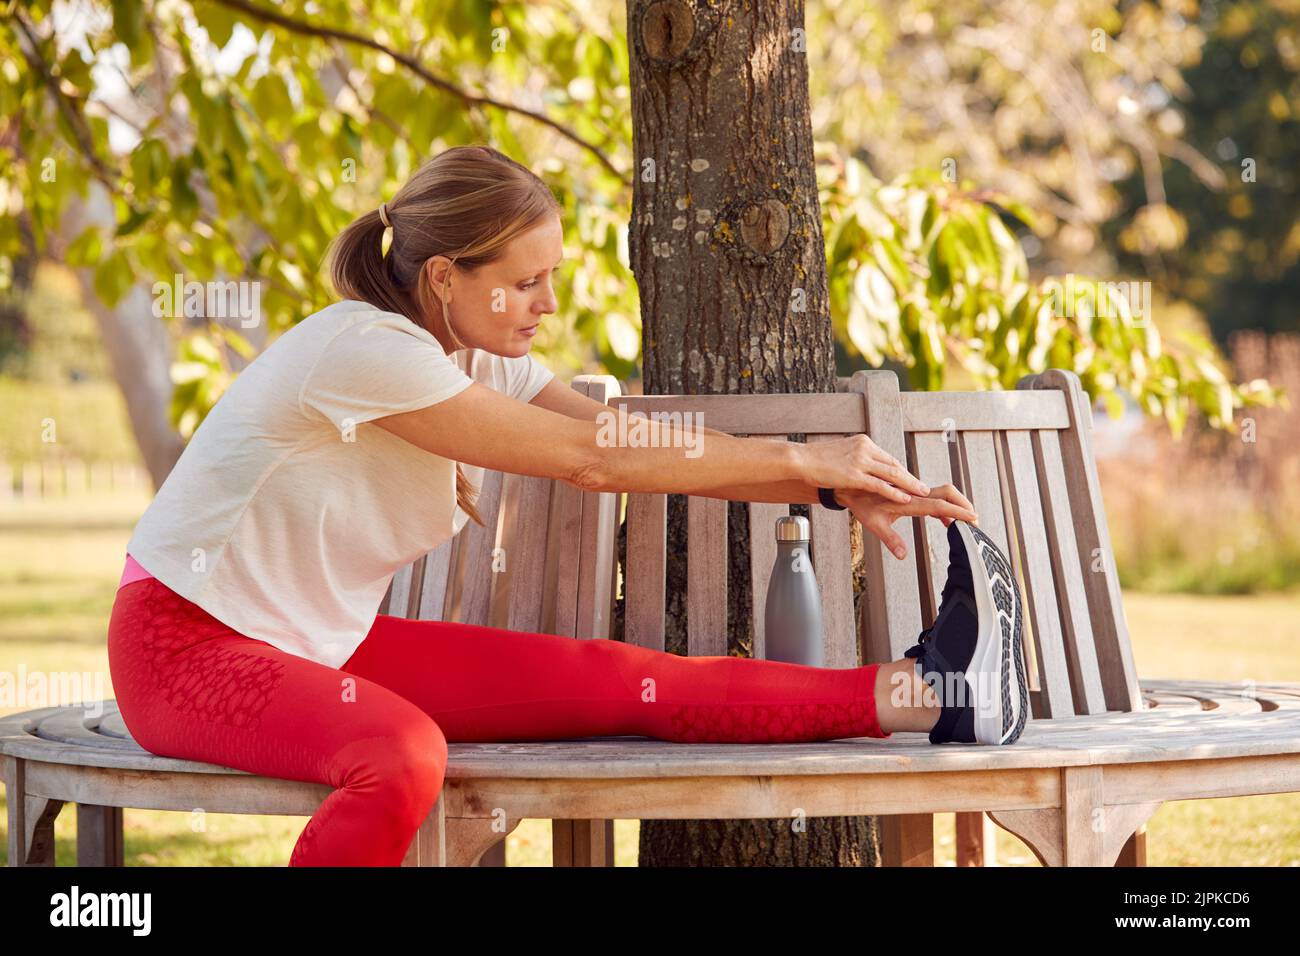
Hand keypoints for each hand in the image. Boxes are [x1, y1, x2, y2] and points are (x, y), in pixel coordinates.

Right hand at [798, 435, 930, 503]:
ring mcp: (860, 461)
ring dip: (909, 484)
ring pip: (892, 474)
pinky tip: (906, 498)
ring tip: (922, 491)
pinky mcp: (854, 475)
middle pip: (893, 464)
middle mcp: (864, 448)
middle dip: (909, 476)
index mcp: (862, 442)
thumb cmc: (814, 458)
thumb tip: (856, 467)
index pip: (886, 457)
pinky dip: (895, 492)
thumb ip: (852, 458)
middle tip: (923, 486)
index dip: (899, 469)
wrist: (800, 459)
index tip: (909, 478)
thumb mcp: (839, 453)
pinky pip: (880, 485)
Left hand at [835, 484, 978, 560]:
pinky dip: (945, 506)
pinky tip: (946, 520)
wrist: (852, 486)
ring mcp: (914, 492)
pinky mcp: (912, 492)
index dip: (957, 512)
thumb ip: (890, 539)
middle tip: (974, 520)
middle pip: (947, 493)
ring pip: (942, 493)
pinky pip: (934, 496)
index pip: (939, 506)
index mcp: (908, 501)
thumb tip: (903, 555)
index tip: (973, 518)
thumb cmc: (861, 504)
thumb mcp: (874, 524)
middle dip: (963, 504)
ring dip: (956, 504)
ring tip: (966, 521)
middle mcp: (914, 494)